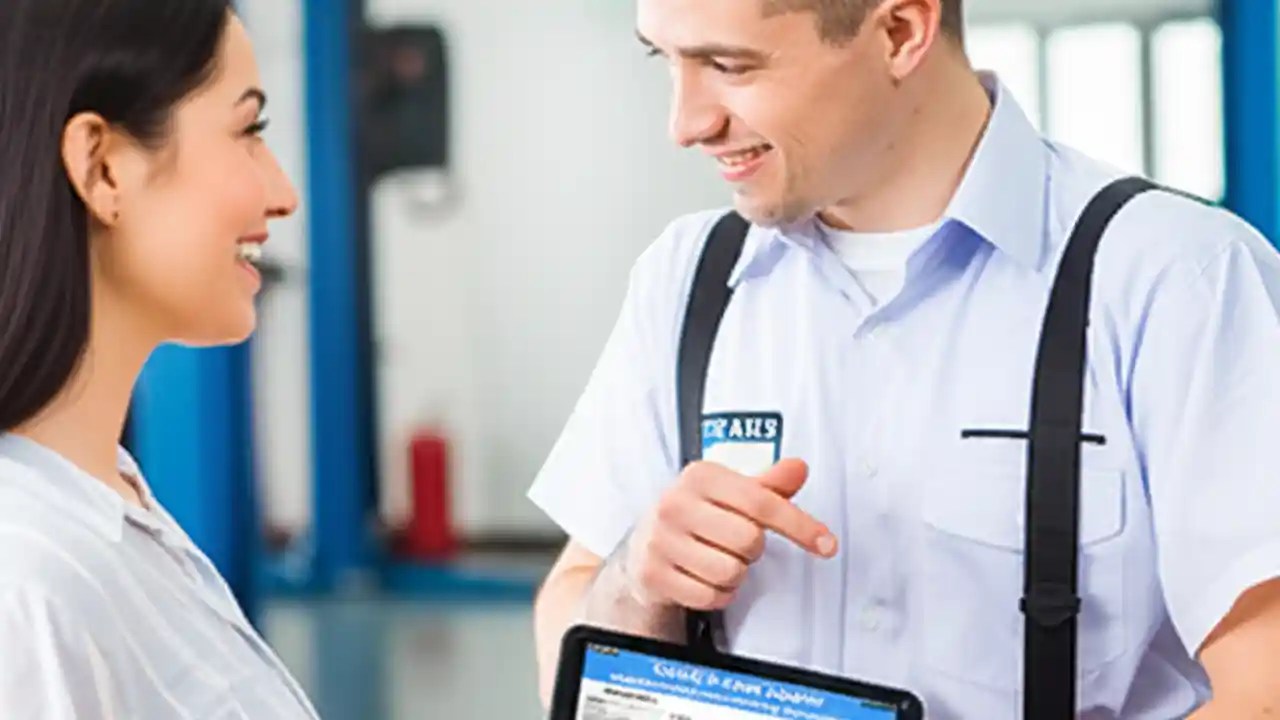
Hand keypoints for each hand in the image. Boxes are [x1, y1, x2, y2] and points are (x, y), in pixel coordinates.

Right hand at [623, 458, 837, 610]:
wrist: (643, 547)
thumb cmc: (695, 515)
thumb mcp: (729, 492)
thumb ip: (768, 485)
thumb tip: (799, 468)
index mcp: (700, 475)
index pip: (762, 501)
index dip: (800, 525)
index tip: (826, 543)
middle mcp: (675, 504)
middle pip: (749, 540)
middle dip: (753, 549)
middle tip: (738, 543)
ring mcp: (661, 540)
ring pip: (731, 572)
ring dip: (736, 575)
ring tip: (719, 559)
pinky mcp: (653, 574)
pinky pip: (710, 596)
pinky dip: (718, 594)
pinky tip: (705, 578)